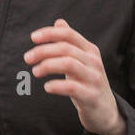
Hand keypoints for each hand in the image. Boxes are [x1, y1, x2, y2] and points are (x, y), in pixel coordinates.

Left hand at [25, 19, 124, 134]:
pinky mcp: (91, 96)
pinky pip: (72, 87)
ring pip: (69, 64)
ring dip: (48, 66)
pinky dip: (56, 85)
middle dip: (43, 51)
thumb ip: (71, 43)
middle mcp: (94, 62)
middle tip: (28, 58)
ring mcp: (94, 79)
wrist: (106, 112)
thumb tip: (59, 22)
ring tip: (35, 72)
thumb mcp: (82, 61)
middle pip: (66, 48)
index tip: (33, 38)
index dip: (50, 33)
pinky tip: (47, 87)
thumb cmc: (88, 84)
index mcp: (90, 51)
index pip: (69, 35)